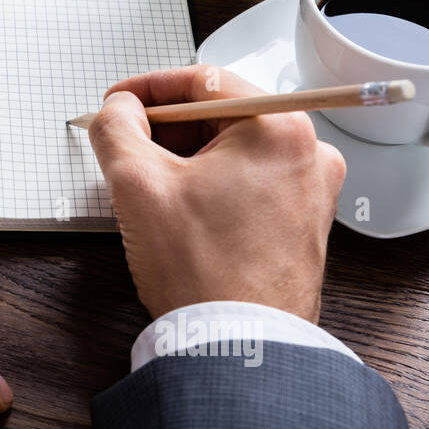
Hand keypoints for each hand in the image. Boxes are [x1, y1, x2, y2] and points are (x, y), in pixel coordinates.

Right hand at [86, 64, 345, 322]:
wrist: (239, 349)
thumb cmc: (202, 272)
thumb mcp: (137, 184)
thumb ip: (117, 128)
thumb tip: (119, 110)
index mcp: (280, 128)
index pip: (203, 80)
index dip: (148, 88)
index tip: (117, 103)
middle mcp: (309, 153)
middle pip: (221, 115)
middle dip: (166, 128)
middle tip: (125, 147)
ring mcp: (311, 191)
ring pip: (233, 152)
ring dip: (186, 160)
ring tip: (151, 190)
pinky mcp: (303, 224)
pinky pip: (249, 185)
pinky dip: (211, 188)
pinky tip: (181, 215)